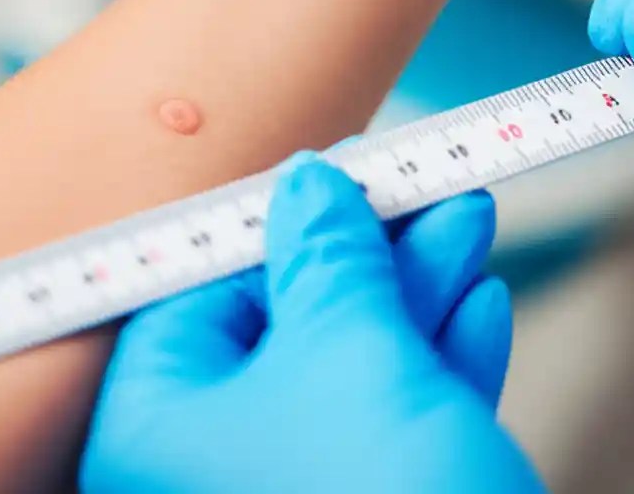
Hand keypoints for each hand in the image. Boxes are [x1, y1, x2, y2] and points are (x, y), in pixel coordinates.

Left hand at [80, 153, 543, 492]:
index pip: (201, 294)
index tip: (338, 171)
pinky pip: (393, 421)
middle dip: (372, 253)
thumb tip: (308, 187)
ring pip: (351, 368)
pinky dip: (439, 361)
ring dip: (419, 293)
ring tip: (467, 220)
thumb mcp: (350, 353)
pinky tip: (476, 306)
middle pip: (288, 326)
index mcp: (157, 432)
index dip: (275, 224)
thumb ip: (327, 259)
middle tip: (423, 187)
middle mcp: (209, 471)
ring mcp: (290, 493)